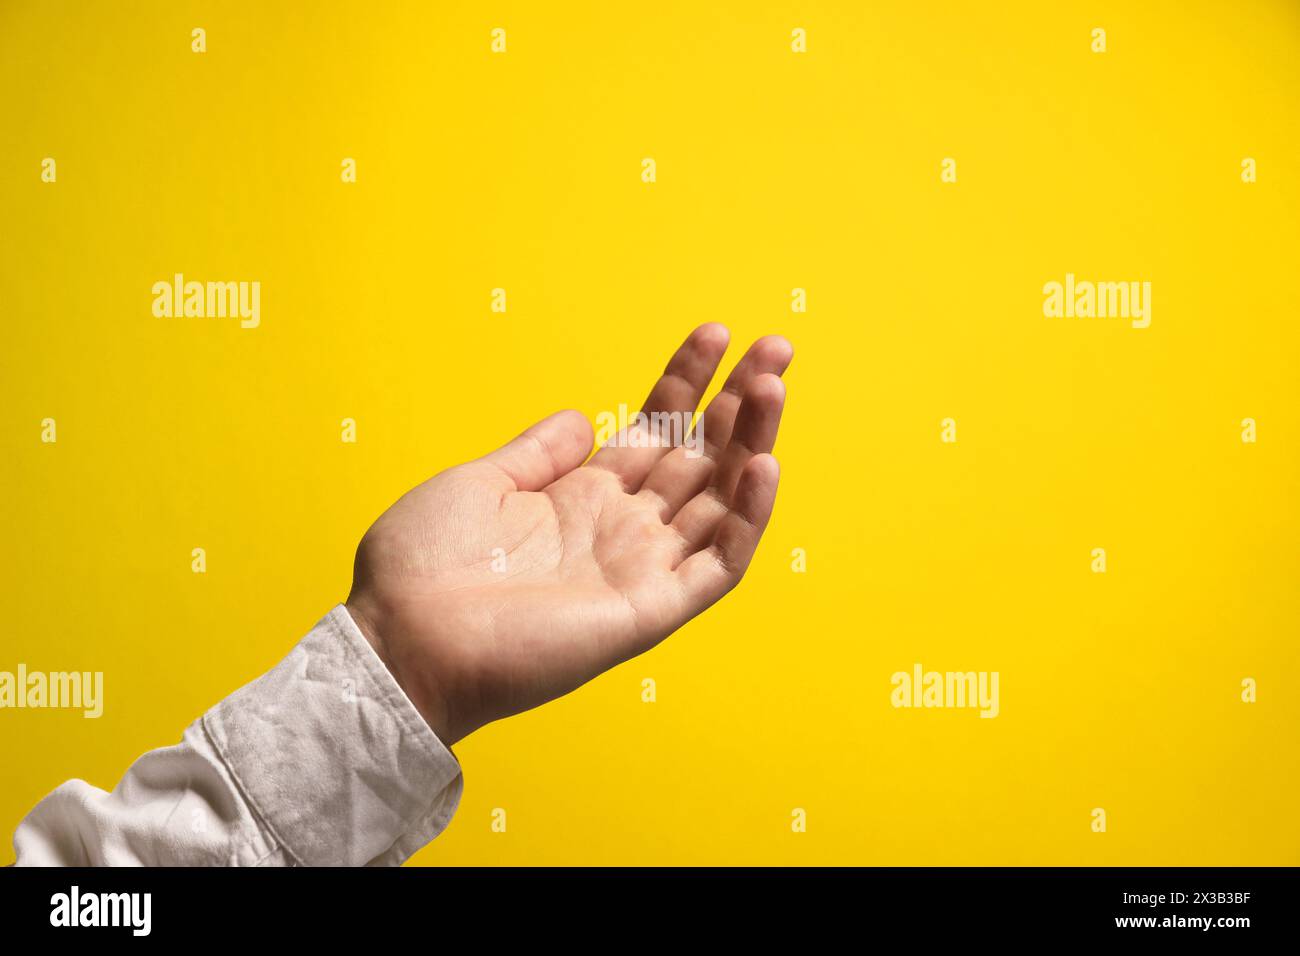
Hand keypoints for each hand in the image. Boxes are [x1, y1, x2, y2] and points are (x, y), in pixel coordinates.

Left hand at [345, 324, 791, 744]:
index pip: (655, 430)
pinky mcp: (650, 610)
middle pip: (700, 456)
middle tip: (776, 346)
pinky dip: (747, 519)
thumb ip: (538, 453)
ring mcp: (640, 568)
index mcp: (582, 496)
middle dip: (741, 403)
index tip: (715, 334)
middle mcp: (621, 529)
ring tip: (774, 385)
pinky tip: (763, 465)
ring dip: (753, 444)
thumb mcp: (480, 484)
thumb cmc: (423, 566)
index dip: (687, 382)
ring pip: (720, 500)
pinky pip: (718, 565)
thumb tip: (582, 418)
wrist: (402, 640)